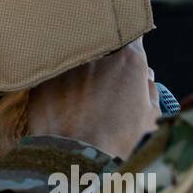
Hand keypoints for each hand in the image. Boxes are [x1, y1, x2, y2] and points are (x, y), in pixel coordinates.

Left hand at [24, 37, 158, 160]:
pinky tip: (60, 104)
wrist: (76, 160)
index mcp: (128, 60)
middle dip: (102, 55)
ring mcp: (67, 64)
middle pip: (99, 44)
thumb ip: (149, 91)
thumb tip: (145, 77)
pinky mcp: (43, 78)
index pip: (131, 32)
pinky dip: (56, 84)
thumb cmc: (119, 142)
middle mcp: (96, 55)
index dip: (128, 38)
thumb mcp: (148, 118)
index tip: (126, 45)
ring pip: (74, 58)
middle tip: (102, 77)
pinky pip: (52, 75)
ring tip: (79, 96)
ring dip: (77, 69)